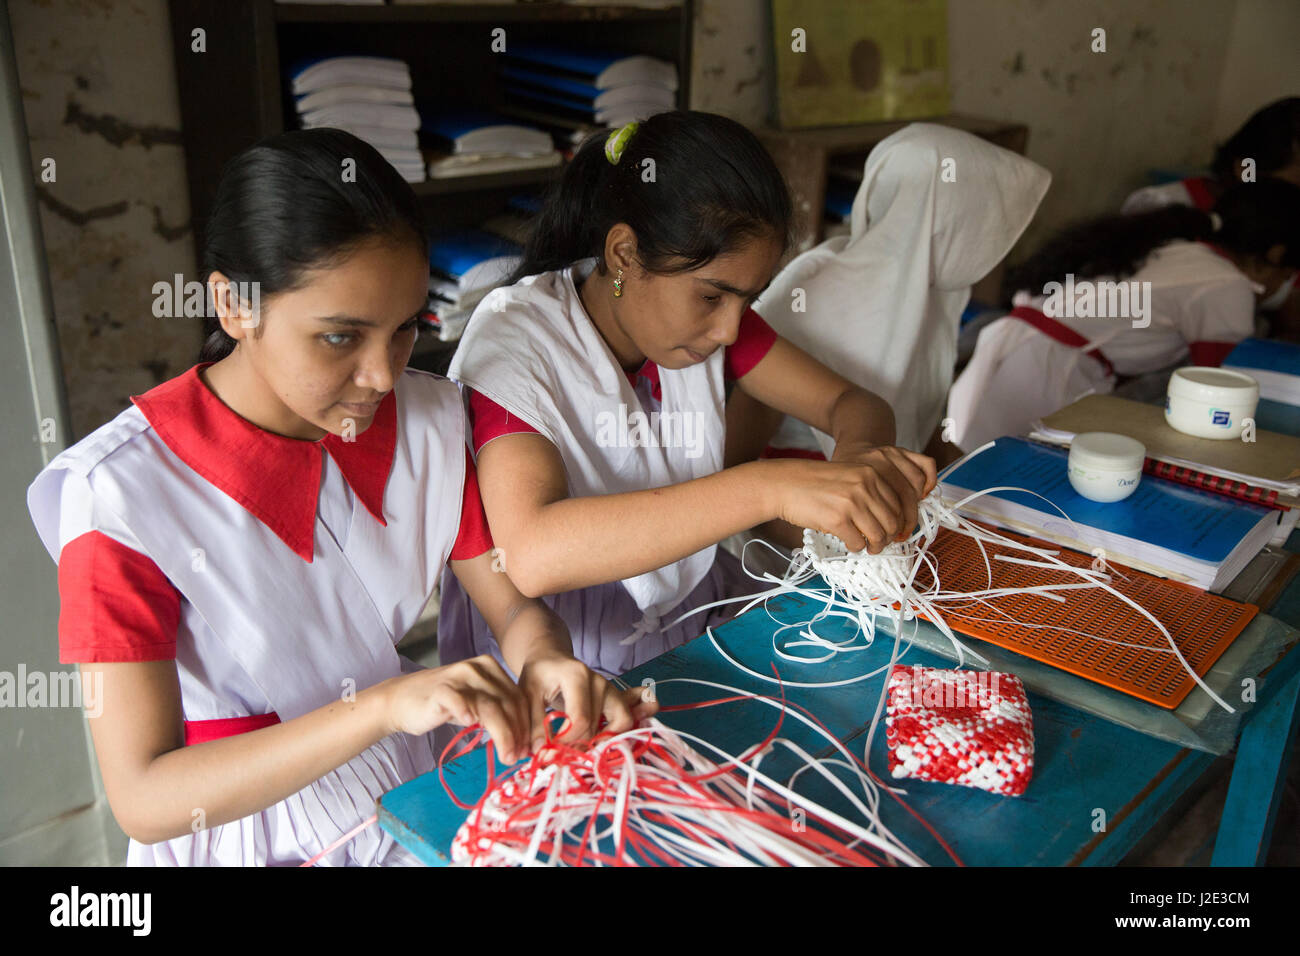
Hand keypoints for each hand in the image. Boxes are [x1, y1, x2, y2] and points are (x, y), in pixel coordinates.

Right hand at [382, 655, 531, 762]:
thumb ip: (497, 712)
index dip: (527, 725)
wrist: (401, 701)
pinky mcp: (441, 689)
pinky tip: (471, 725)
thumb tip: (523, 741)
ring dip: (503, 734)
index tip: (527, 749)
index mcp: (490, 667)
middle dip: (517, 733)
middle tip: (518, 757)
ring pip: (491, 707)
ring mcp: (459, 677)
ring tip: (506, 756)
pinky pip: (459, 701)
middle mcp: (477, 668)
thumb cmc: (443, 706)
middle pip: (508, 703)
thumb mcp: (475, 704)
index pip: (518, 697)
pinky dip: (467, 713)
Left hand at [516, 651, 657, 752]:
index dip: (566, 743)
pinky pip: (639, 706)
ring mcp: (611, 689)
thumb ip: (533, 723)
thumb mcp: (527, 694)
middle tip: (558, 759)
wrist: (551, 658)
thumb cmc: (539, 674)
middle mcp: (600, 682)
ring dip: (605, 741)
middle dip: (578, 748)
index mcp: (577, 677)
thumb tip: (540, 753)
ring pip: (622, 722)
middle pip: (598, 726)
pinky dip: (642, 717)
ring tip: (584, 750)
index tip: (548, 755)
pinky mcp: (618, 696)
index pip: (580, 720)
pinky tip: (634, 727)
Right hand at [765, 445, 935, 553]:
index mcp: (870, 473)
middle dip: (888, 538)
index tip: (890, 531)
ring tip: (866, 547)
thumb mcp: (848, 476)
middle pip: (892, 522)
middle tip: (878, 544)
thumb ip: (869, 492)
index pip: (899, 504)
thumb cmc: (814, 483)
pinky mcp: (837, 520)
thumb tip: (888, 521)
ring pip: (878, 535)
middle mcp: (864, 486)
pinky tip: (848, 542)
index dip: (897, 523)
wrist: (783, 485)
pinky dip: (855, 547)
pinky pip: (857, 543)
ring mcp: (851, 503)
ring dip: (874, 546)